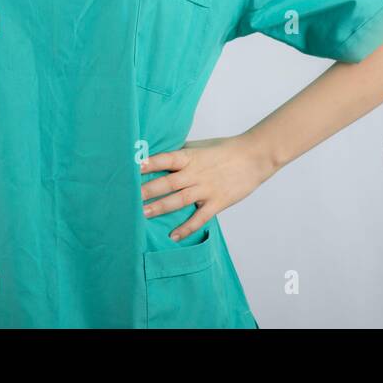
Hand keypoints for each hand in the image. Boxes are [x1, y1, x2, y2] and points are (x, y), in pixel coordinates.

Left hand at [140, 134, 276, 241]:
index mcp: (190, 156)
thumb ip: (181, 153)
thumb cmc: (225, 149)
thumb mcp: (200, 146)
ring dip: (160, 207)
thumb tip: (158, 156)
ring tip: (142, 214)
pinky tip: (173, 235)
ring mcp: (206, 189)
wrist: (254, 157)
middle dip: (147, 191)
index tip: (131, 168)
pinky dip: (186, 228)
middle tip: (128, 199)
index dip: (149, 164)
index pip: (165, 159)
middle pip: (168, 183)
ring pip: (179, 200)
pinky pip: (199, 218)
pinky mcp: (217, 202)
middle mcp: (196, 173)